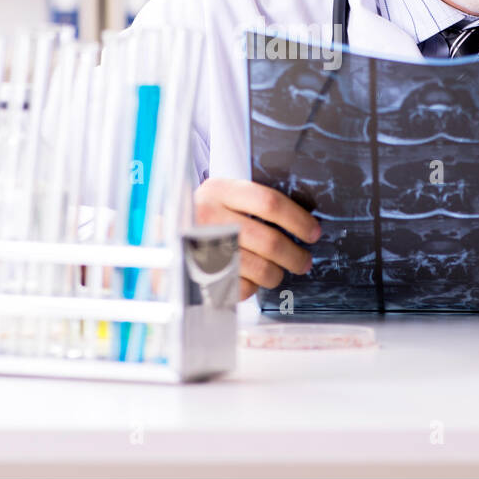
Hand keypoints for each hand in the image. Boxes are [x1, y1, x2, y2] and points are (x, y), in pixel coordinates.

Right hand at [193, 178, 319, 300]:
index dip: (298, 220)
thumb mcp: (222, 197)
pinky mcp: (201, 276)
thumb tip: (302, 223)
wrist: (165, 236)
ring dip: (277, 274)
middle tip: (304, 261)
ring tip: (279, 271)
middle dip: (295, 255)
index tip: (313, 232)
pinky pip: (243, 287)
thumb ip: (253, 203)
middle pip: (270, 241)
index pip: (270, 203)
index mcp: (219, 191)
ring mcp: (204, 249)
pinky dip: (253, 287)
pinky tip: (251, 279)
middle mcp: (209, 217)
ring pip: (261, 269)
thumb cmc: (205, 217)